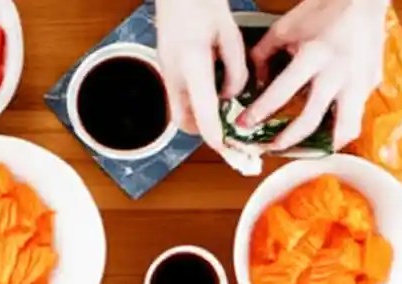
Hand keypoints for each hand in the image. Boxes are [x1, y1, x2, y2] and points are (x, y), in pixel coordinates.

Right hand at [155, 0, 248, 156]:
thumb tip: (232, 95)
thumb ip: (235, 71)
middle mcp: (173, 73)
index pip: (204, 112)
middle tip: (229, 136)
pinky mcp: (166, 69)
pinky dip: (195, 104)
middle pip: (184, 122)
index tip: (229, 151)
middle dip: (205, 133)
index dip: (216, 137)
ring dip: (200, 119)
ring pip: (180, 112)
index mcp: (192, 64)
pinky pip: (179, 97)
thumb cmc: (202, 3)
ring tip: (224, 117)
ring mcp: (166, 72)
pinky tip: (213, 96)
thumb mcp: (230, 35)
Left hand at [235, 0, 386, 150]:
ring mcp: (359, 81)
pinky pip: (356, 113)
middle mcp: (338, 73)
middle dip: (286, 141)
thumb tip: (254, 84)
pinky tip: (324, 128)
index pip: (281, 93)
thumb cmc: (324, 9)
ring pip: (345, 128)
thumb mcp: (285, 28)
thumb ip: (264, 56)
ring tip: (303, 150)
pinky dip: (339, 126)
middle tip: (270, 146)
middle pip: (310, 120)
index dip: (259, 113)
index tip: (244, 124)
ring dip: (322, 145)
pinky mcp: (372, 84)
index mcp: (314, 55)